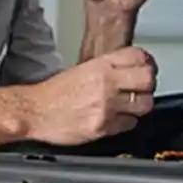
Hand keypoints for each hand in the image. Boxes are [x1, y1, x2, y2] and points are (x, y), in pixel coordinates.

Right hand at [21, 47, 156, 144]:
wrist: (34, 112)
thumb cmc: (54, 93)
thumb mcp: (82, 70)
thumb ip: (108, 69)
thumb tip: (130, 71)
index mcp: (100, 66)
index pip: (138, 56)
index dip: (147, 62)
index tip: (147, 68)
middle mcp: (105, 83)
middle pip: (147, 79)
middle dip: (148, 84)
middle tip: (142, 88)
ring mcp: (106, 106)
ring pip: (144, 104)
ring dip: (140, 105)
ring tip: (131, 105)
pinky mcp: (103, 126)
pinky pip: (129, 124)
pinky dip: (126, 123)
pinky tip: (117, 119)